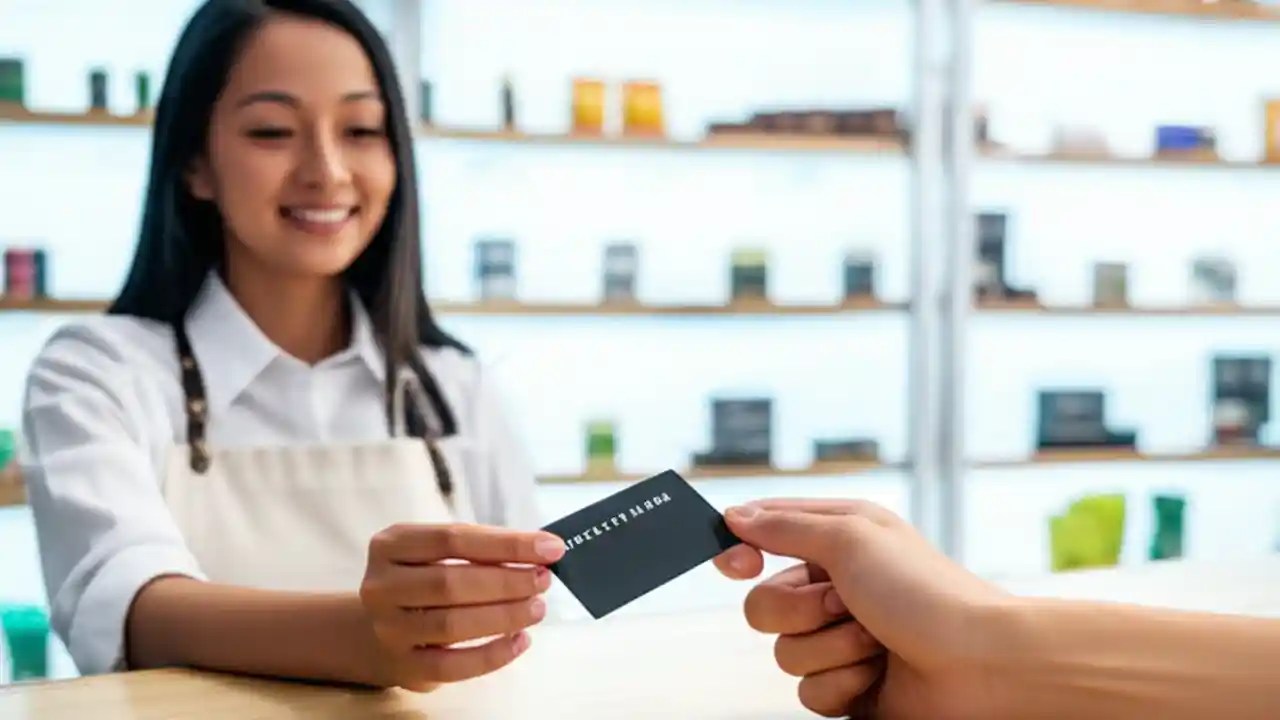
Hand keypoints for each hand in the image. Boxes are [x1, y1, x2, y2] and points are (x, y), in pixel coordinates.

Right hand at [358, 523, 565, 690]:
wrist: (375, 630)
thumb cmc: (422, 580)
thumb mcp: (437, 553)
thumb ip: (482, 549)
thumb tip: (542, 550)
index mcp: (391, 544)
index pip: (454, 538)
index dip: (507, 543)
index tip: (550, 547)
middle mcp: (382, 585)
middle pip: (451, 582)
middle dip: (507, 581)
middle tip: (543, 580)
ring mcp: (388, 628)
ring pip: (452, 624)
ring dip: (504, 616)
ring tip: (537, 608)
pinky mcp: (402, 666)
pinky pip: (452, 666)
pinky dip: (492, 655)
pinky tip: (520, 641)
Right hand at [719, 500, 1007, 717]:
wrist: (981, 667)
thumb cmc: (926, 593)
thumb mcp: (850, 537)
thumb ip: (784, 526)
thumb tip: (735, 517)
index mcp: (839, 539)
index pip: (765, 536)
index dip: (741, 550)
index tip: (738, 564)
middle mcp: (837, 587)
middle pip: (762, 603)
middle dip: (800, 610)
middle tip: (844, 604)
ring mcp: (842, 639)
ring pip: (784, 652)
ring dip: (829, 648)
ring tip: (875, 642)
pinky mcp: (849, 685)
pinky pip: (808, 692)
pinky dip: (843, 683)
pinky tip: (879, 674)